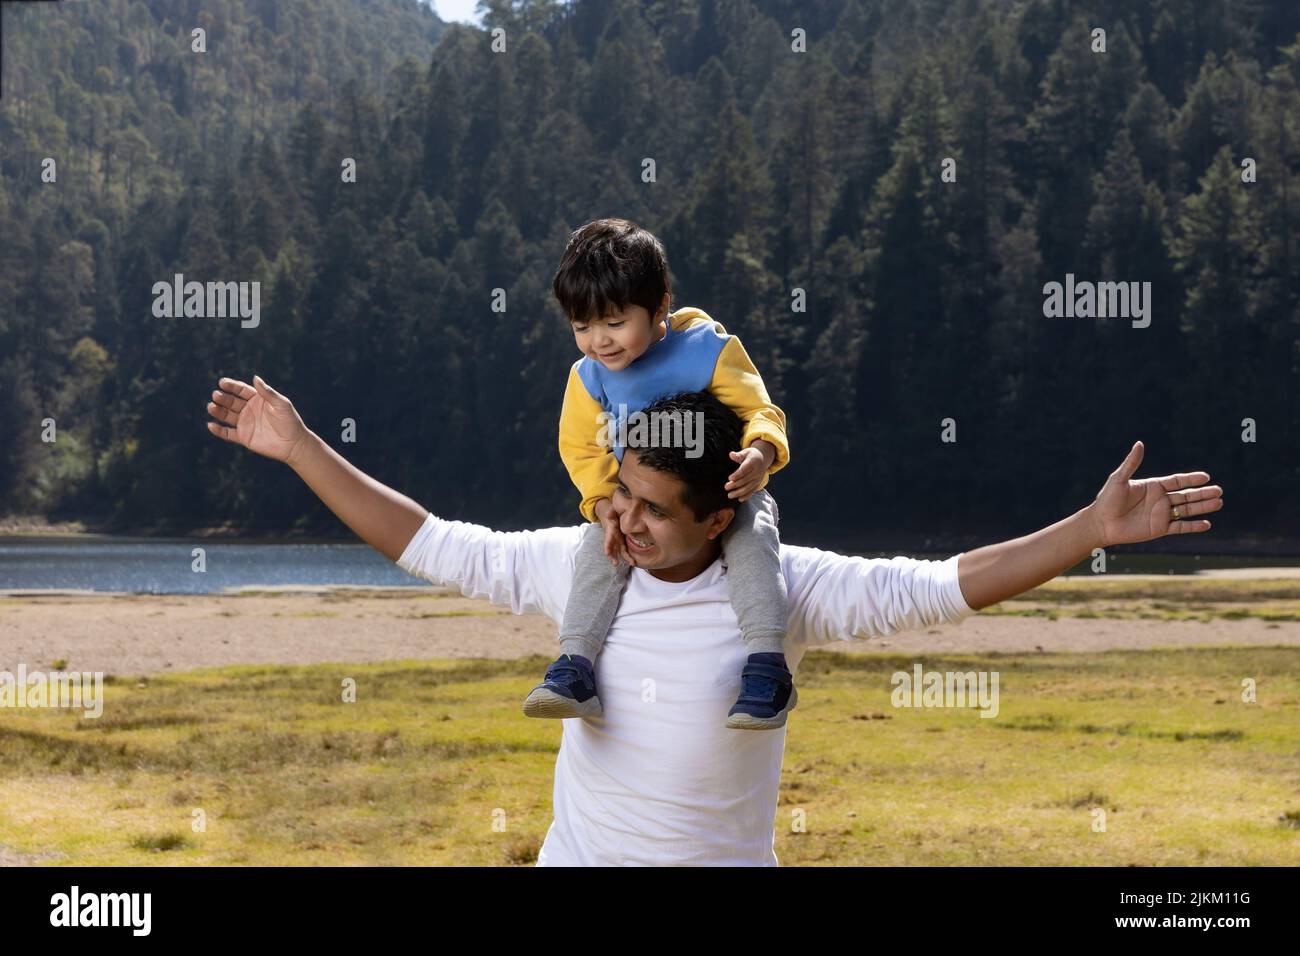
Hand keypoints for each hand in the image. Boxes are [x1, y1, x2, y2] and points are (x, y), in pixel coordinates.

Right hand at [206, 375, 310, 464]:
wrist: (294, 444)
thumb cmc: (290, 421)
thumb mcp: (281, 404)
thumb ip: (267, 392)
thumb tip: (255, 377)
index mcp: (258, 399)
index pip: (241, 390)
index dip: (231, 386)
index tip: (222, 382)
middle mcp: (249, 410)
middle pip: (232, 402)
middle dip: (223, 398)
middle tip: (216, 395)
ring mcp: (245, 423)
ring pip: (227, 416)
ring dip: (218, 411)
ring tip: (211, 407)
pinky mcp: (244, 437)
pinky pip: (228, 433)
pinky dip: (218, 430)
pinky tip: (211, 425)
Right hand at [592, 497, 630, 566]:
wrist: (609, 514)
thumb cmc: (610, 512)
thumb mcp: (610, 510)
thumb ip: (610, 511)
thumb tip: (610, 511)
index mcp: (610, 530)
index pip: (608, 539)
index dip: (607, 546)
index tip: (607, 553)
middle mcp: (613, 537)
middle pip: (613, 549)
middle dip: (613, 556)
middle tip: (615, 563)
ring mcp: (617, 540)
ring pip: (619, 551)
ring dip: (624, 558)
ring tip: (630, 564)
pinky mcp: (622, 540)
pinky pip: (624, 550)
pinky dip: (627, 556)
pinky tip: (633, 562)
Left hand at [725, 446, 766, 500]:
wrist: (763, 458)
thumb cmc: (751, 455)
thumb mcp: (746, 452)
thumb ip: (738, 455)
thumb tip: (731, 454)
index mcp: (753, 462)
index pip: (744, 470)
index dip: (737, 474)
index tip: (729, 478)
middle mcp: (757, 472)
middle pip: (745, 480)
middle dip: (735, 484)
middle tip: (726, 487)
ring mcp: (758, 479)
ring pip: (748, 487)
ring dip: (739, 492)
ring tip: (729, 495)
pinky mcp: (758, 483)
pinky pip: (752, 491)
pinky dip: (746, 496)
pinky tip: (739, 499)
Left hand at [1089, 441, 1222, 546]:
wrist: (1101, 522)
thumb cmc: (1107, 499)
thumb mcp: (1119, 479)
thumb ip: (1131, 463)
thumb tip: (1140, 444)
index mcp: (1153, 486)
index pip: (1177, 481)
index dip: (1191, 479)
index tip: (1206, 477)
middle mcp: (1160, 500)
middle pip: (1186, 495)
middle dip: (1203, 493)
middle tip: (1219, 491)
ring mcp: (1161, 514)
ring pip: (1187, 510)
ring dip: (1203, 507)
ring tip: (1219, 503)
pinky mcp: (1159, 529)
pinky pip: (1180, 527)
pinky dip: (1193, 526)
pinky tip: (1207, 524)